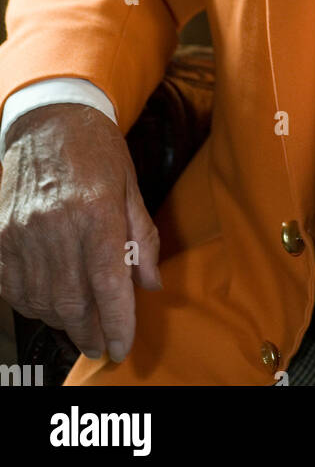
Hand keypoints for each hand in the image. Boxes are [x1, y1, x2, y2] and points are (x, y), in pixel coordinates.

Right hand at [0, 103, 161, 362]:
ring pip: (42, 301)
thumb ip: (142, 238)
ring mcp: (24, 231)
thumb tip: (149, 285)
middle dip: (89, 332)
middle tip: (99, 343)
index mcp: (97, 211)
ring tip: (78, 324)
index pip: (109, 284)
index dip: (117, 323)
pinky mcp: (2, 234)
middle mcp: (57, 224)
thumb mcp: (131, 186)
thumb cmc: (97, 151)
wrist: (50, 120)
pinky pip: (14, 288)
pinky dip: (32, 305)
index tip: (122, 346)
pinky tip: (49, 304)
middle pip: (72, 302)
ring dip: (61, 322)